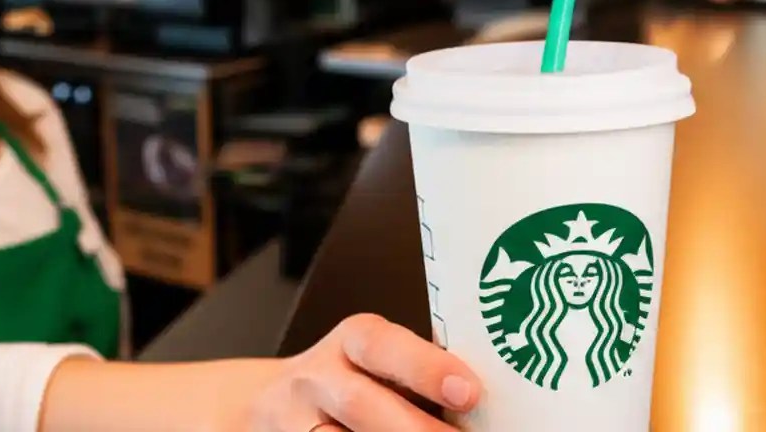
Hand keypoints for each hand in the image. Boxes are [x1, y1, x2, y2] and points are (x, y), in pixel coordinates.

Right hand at [247, 314, 480, 430]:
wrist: (273, 404)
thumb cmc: (353, 380)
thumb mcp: (379, 361)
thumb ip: (421, 371)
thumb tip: (492, 396)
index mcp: (354, 342)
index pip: (383, 344)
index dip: (426, 367)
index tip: (469, 392)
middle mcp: (319, 378)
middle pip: (361, 403)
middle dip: (416, 429)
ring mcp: (299, 420)